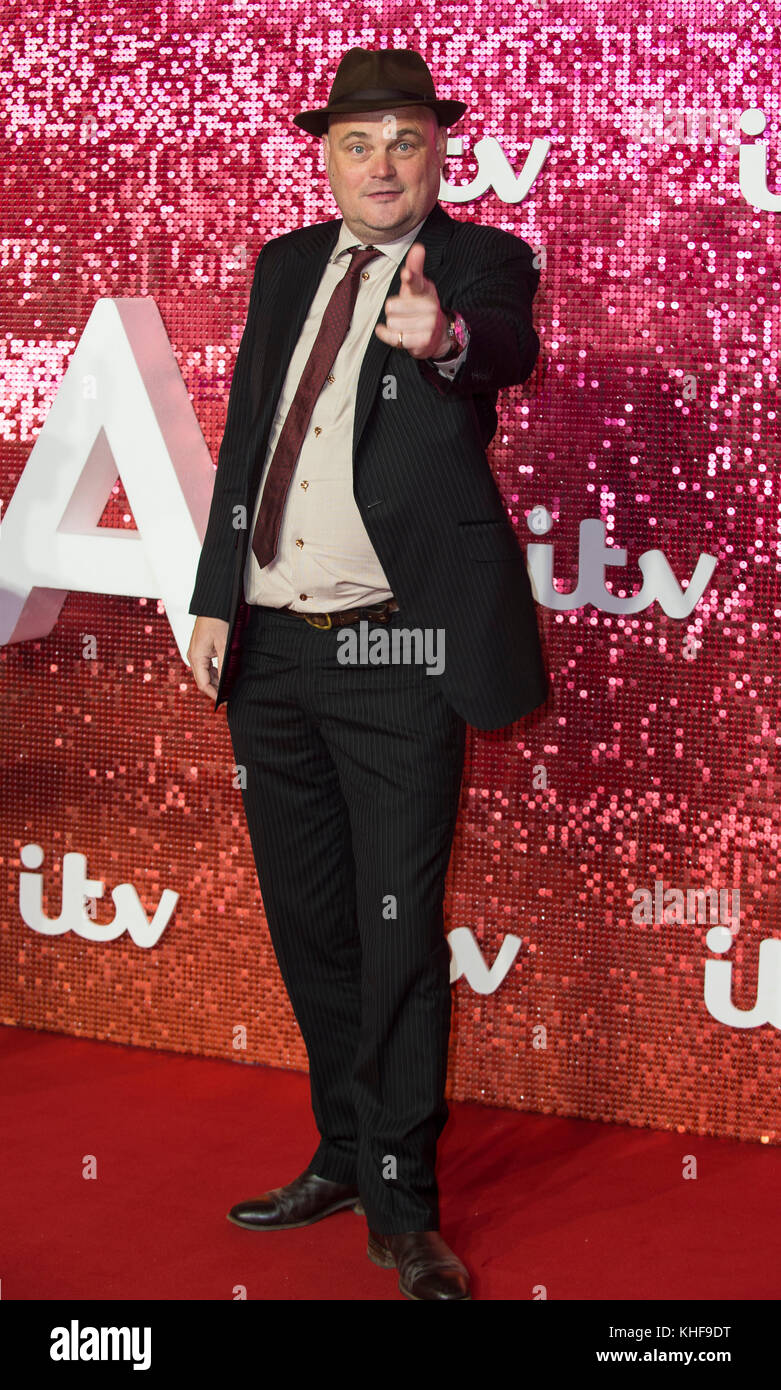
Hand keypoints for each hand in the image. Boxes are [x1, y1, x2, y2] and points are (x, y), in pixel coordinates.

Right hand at [187, 615, 228, 701]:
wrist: (213, 606)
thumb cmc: (217, 622)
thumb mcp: (224, 645)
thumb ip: (224, 664)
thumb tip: (226, 681)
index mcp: (196, 658)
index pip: (203, 684)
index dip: (214, 694)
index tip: (225, 700)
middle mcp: (193, 657)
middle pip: (203, 680)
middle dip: (216, 689)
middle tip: (229, 695)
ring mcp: (196, 653)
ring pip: (205, 674)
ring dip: (216, 681)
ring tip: (229, 685)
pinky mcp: (200, 650)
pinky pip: (206, 666)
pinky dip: (216, 672)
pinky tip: (226, 674)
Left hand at [374, 243, 450, 358]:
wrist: (437, 334)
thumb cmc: (420, 306)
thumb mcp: (418, 286)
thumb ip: (414, 267)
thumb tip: (418, 247)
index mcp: (426, 290)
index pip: (416, 282)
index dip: (410, 277)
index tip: (406, 274)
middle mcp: (430, 306)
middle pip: (392, 306)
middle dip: (392, 310)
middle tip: (401, 311)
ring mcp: (428, 325)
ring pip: (392, 322)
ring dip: (393, 324)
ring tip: (403, 323)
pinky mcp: (422, 341)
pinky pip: (394, 337)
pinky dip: (387, 335)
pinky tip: (387, 330)